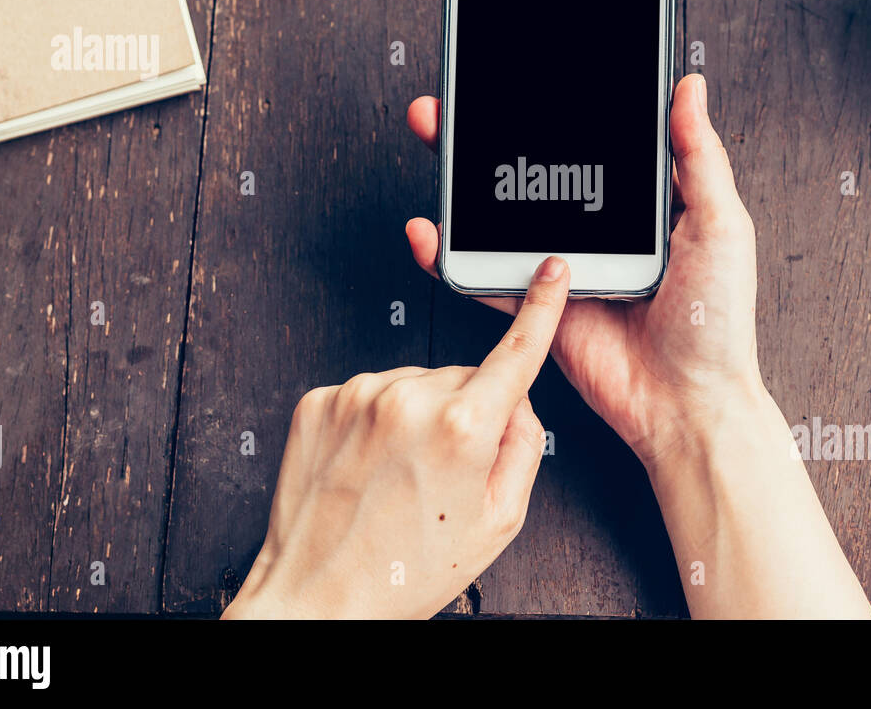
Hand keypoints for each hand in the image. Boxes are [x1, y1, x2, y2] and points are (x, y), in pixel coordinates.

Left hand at [223, 257, 569, 618]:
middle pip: (461, 380)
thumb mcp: (498, 521)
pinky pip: (368, 394)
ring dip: (416, 417)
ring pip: (413, 385)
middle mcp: (409, 399)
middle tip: (443, 473)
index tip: (550, 273)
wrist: (320, 598)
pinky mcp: (320, 400)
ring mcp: (358, 395)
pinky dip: (374, 422)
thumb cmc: (407, 570)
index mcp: (463, 428)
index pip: (515, 353)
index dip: (540, 310)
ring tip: (397, 476)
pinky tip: (368, 465)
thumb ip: (523, 448)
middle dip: (463, 413)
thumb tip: (517, 404)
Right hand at [404, 74, 761, 467]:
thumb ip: (699, 157)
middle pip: (535, 171)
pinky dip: (452, 256)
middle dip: (490, 132)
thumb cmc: (716, 323)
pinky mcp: (539, 307)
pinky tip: (430, 232)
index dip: (556, 111)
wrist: (687, 404)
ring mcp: (564, 269)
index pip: (592, 145)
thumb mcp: (721, 226)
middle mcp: (599, 233)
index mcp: (642, 207)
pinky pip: (488, 276)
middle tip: (459, 100)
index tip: (526, 78)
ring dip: (463, 180)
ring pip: (503, 216)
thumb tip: (689, 88)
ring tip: (436, 138)